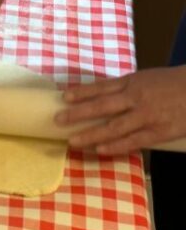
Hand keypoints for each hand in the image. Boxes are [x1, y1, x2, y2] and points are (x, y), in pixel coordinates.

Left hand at [56, 66, 185, 154]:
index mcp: (132, 82)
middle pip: (102, 106)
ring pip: (114, 126)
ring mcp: (147, 115)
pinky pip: (134, 141)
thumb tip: (99, 97)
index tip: (63, 97)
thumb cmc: (172, 84)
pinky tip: (100, 150)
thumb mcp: (146, 79)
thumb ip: (125, 88)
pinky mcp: (159, 131)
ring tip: (73, 141)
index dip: (82, 92)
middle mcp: (136, 97)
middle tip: (58, 119)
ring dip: (91, 134)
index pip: (102, 87)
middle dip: (78, 113)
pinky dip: (116, 146)